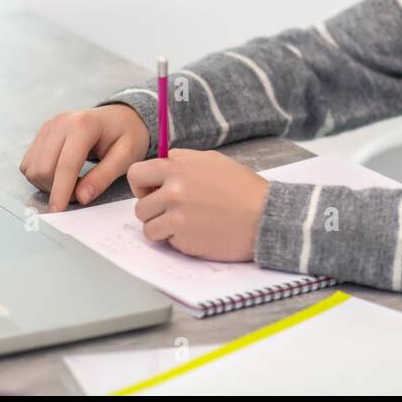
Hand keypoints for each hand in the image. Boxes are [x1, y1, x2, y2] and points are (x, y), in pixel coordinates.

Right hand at [19, 104, 150, 212]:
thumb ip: (104, 177)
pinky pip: (29, 164)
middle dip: (58, 189)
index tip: (58, 211)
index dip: (61, 191)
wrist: (120, 117)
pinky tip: (61, 175)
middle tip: (81, 192)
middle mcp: (61, 123)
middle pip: (45, 168)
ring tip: (74, 182)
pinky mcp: (41, 134)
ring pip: (33, 168)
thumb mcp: (126, 156)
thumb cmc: (127, 135)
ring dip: (48, 184)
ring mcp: (48, 127)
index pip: (66, 165)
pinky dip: (41, 176)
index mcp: (83, 124)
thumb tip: (82, 197)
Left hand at [129, 148, 269, 261]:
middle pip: (140, 206)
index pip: (136, 174)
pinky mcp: (184, 240)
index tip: (152, 191)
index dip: (141, 185)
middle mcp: (174, 192)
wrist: (264, 216)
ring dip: (162, 228)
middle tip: (170, 212)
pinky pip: (166, 242)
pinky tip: (196, 232)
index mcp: (178, 169)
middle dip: (152, 210)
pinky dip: (176, 240)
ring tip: (184, 224)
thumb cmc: (242, 188)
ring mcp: (177, 218)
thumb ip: (183, 159)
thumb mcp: (213, 161)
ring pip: (148, 228)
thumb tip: (163, 160)